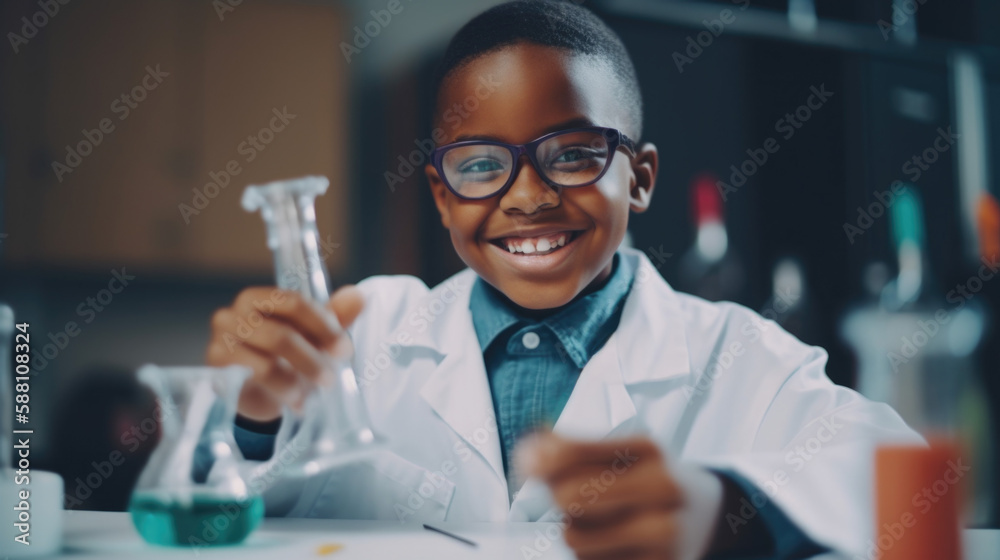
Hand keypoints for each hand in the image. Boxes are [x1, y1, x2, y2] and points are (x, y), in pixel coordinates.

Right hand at [205, 285, 363, 421]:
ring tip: (312, 394)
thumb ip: (336, 315)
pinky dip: (282, 391)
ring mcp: (221, 340)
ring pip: (268, 361)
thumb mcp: (315, 335)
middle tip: (332, 379)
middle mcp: (234, 313)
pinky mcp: (217, 368)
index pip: (294, 303)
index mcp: (259, 298)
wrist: (258, 391)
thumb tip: (359, 295)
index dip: (323, 325)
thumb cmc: (287, 356)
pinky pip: (255, 380)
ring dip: (298, 380)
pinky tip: (295, 401)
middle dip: (313, 359)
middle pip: (282, 335)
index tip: (343, 349)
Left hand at [519, 433, 722, 559]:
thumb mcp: (619, 452)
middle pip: (568, 496)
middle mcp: (663, 489)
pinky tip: (614, 544)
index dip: (537, 460)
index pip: (570, 454)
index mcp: (648, 451)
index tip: (526, 463)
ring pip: (573, 537)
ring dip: (574, 529)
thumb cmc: (648, 478)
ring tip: (601, 521)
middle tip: (570, 495)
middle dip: (558, 496)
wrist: (706, 515)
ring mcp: (665, 535)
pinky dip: (591, 555)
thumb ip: (569, 448)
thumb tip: (527, 453)